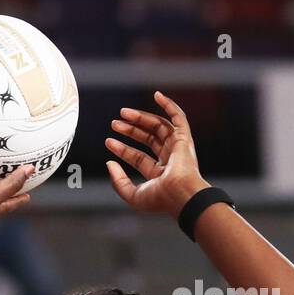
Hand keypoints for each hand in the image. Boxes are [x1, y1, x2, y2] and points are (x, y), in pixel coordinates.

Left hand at [104, 91, 209, 216]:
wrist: (181, 193)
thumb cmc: (161, 199)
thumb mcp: (132, 195)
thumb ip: (118, 182)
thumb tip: (109, 164)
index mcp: (159, 174)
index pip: (138, 157)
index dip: (122, 149)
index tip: (109, 141)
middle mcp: (170, 160)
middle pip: (148, 139)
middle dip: (130, 130)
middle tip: (114, 123)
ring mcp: (178, 148)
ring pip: (159, 126)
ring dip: (141, 118)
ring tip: (123, 113)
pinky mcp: (184, 138)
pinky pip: (178, 117)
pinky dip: (169, 105)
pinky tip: (157, 95)